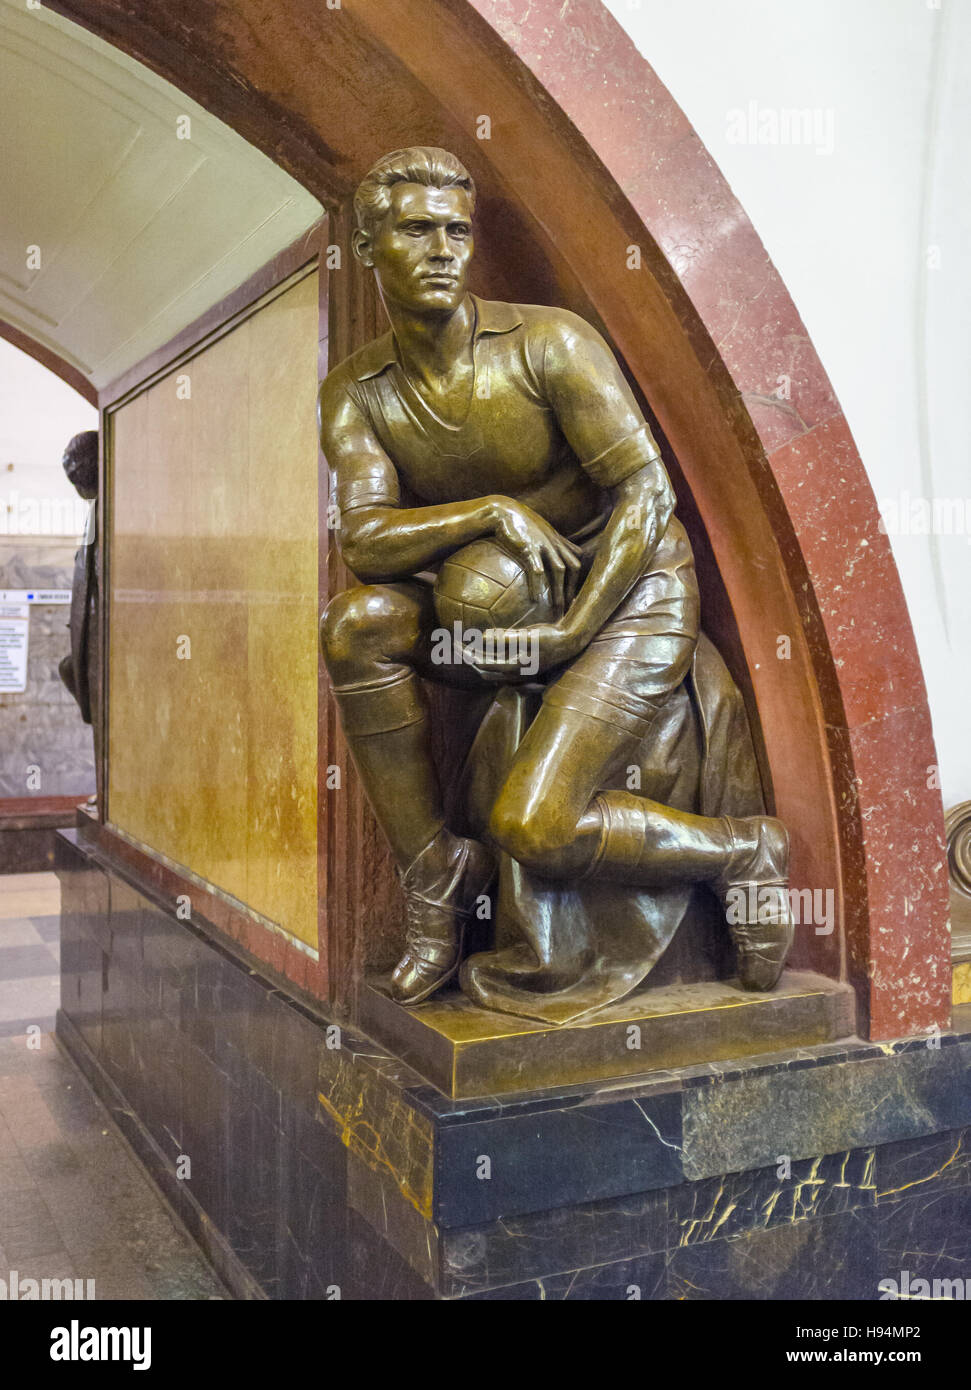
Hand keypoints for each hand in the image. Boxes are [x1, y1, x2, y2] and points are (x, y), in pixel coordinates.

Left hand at [466, 621, 584, 680]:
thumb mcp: (529, 636)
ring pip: (491, 669)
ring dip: (477, 659)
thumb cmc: (551, 637)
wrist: (571, 643)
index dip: (467, 654)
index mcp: (513, 666)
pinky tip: (485, 647)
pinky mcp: (522, 666)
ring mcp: (518, 671)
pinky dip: (489, 659)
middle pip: (483, 669)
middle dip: (468, 658)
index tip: (455, 644)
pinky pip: (500, 666)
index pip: (483, 663)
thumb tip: (482, 637)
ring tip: (465, 647)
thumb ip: (506, 638)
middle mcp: (513, 673)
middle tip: (454, 645)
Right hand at [489, 499, 581, 614]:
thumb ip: (553, 542)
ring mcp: (543, 545)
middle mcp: (554, 543)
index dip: (578, 578)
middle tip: (570, 607)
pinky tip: (535, 600)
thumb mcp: (540, 530)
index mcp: (557, 540)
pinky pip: (537, 571)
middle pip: (572, 567)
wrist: (502, 511)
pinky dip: (538, 586)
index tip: (573, 595)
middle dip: (573, 588)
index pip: (576, 559)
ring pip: (559, 571)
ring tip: (557, 609)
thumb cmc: (519, 522)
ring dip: (559, 591)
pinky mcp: (529, 548)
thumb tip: (558, 555)